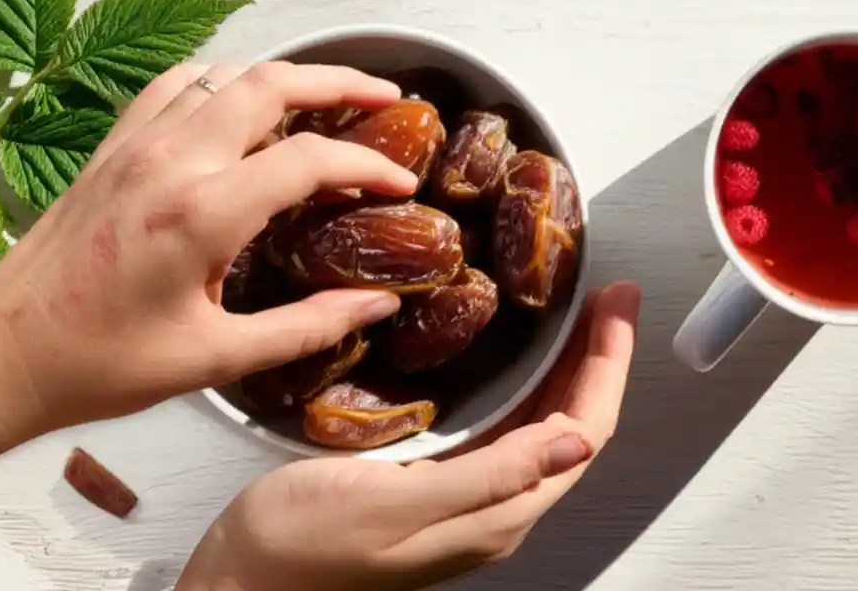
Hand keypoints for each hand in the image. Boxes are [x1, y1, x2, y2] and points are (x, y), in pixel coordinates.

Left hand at [0, 61, 416, 432]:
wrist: (7, 355)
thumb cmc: (104, 364)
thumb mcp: (215, 359)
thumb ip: (306, 326)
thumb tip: (377, 304)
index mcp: (200, 214)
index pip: (308, 160)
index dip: (367, 167)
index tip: (401, 184)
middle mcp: (169, 162)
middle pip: (269, 84)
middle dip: (337, 83)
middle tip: (383, 98)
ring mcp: (133, 146)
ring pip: (222, 73)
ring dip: (281, 76)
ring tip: (323, 97)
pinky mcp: (109, 148)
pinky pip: (174, 85)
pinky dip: (221, 80)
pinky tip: (240, 102)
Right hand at [175, 281, 640, 590]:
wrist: (240, 582)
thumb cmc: (300, 548)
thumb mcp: (397, 505)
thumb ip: (490, 476)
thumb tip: (576, 445)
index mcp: (496, 513)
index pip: (583, 431)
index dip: (609, 364)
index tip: (618, 302)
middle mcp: (493, 508)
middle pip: (572, 425)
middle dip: (599, 357)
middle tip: (608, 295)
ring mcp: (465, 498)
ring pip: (542, 424)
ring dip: (567, 367)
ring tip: (578, 314)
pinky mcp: (434, 484)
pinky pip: (504, 427)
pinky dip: (522, 383)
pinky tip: (513, 358)